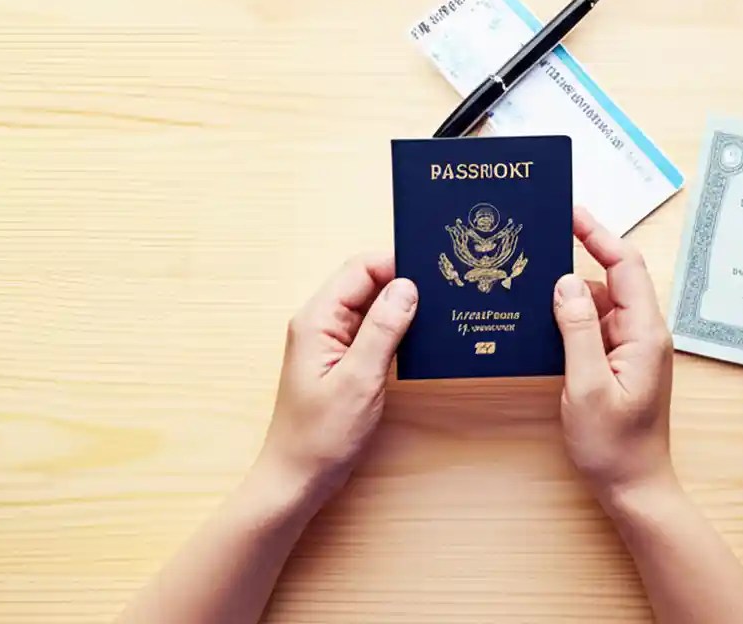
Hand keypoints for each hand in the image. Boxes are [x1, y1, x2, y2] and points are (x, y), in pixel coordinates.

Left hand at [257, 254, 417, 503]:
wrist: (298, 480)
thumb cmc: (320, 436)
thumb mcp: (358, 380)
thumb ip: (382, 329)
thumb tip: (407, 287)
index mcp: (317, 320)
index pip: (359, 269)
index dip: (395, 263)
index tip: (433, 269)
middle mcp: (321, 324)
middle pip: (366, 284)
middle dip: (403, 282)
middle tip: (445, 286)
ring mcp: (331, 343)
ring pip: (372, 307)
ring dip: (402, 307)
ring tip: (440, 308)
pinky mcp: (343, 362)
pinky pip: (372, 333)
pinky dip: (396, 330)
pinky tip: (421, 337)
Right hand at [553, 208, 676, 502]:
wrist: (634, 488)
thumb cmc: (614, 445)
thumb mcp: (586, 385)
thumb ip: (577, 329)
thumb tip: (566, 281)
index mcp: (645, 333)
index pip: (626, 265)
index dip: (599, 234)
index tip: (570, 211)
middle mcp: (644, 333)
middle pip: (614, 277)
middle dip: (580, 253)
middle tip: (541, 236)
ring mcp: (632, 347)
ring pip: (601, 301)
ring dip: (571, 289)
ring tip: (532, 275)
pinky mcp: (619, 362)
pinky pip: (595, 325)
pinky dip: (571, 316)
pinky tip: (543, 316)